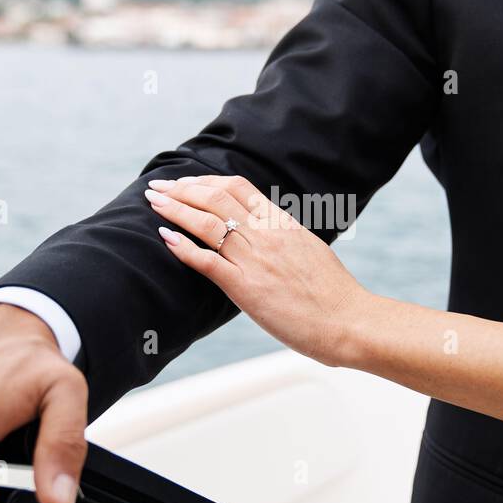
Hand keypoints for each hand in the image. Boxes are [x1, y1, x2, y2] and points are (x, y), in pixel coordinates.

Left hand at [144, 175, 370, 365]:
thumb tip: (270, 235)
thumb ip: (285, 239)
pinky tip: (165, 237)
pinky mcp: (247, 288)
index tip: (186, 182)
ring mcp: (256, 260)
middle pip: (216, 198)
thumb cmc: (334, 296)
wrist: (349, 321)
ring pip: (207, 223)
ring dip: (175, 209)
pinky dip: (182, 246)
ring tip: (153, 202)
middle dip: (181, 189)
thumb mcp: (310, 252)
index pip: (238, 188)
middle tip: (157, 187)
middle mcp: (267, 235)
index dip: (206, 181)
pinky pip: (207, 260)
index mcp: (284, 224)